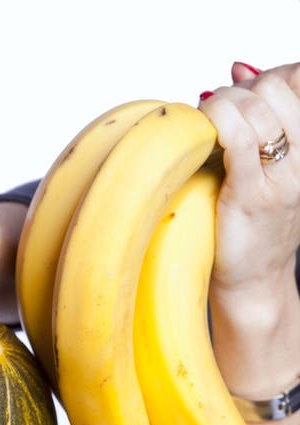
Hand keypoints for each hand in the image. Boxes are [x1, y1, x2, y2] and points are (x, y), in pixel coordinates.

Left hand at [199, 61, 299, 419]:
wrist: (253, 289)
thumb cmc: (251, 231)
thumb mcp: (266, 170)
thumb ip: (257, 122)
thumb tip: (236, 68)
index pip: (296, 82)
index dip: (264, 79)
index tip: (240, 95)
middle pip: (274, 89)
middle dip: (239, 94)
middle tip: (218, 121)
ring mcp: (281, 179)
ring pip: (255, 107)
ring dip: (220, 108)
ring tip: (206, 133)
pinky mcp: (251, 197)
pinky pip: (237, 138)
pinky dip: (215, 124)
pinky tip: (202, 135)